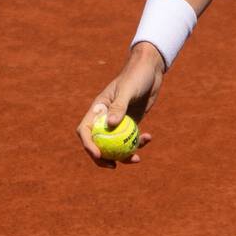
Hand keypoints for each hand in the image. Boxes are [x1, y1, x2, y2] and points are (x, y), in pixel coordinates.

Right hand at [76, 44, 164, 167]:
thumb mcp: (128, 90)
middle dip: (103, 157)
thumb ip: (119, 106)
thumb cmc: (136, 76)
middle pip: (98, 142)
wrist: (150, 70)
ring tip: (137, 158)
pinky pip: (131, 138)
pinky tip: (149, 138)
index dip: (88, 145)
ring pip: (115, 144)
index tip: (99, 155)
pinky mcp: (131, 123)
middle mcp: (105, 117)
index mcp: (98, 109)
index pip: (85, 130)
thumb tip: (111, 125)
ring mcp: (118, 122)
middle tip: (113, 166)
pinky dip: (138, 142)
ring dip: (124, 154)